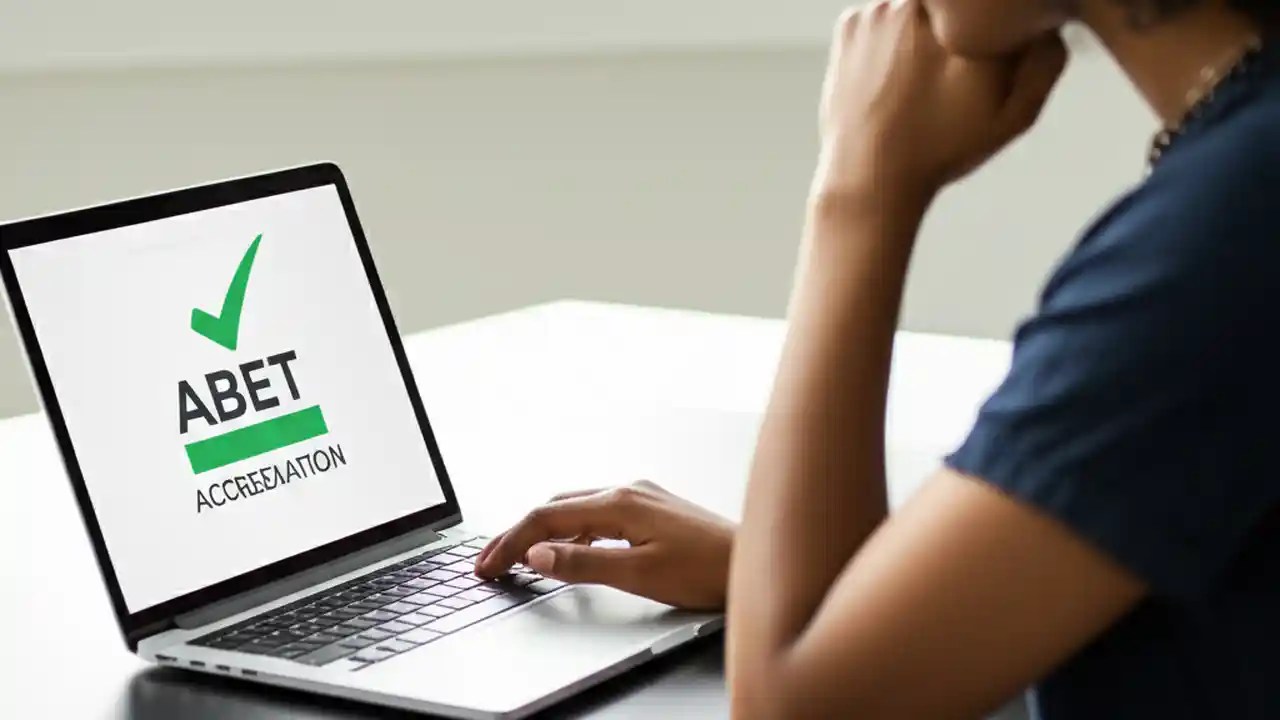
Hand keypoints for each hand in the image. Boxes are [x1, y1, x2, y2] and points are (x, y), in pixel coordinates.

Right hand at [474, 480, 735, 609]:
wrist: (754, 564)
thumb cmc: (708, 570)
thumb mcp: (639, 574)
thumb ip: (584, 563)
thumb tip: (538, 553)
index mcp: (619, 502)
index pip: (546, 517)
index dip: (510, 542)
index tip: (487, 565)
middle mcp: (627, 491)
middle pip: (554, 507)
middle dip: (517, 532)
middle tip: (490, 560)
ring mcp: (640, 497)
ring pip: (574, 508)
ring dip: (541, 530)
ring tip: (517, 555)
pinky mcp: (651, 509)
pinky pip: (596, 514)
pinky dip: (569, 531)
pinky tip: (567, 549)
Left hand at [814, 0, 1066, 201]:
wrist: (871, 176)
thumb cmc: (946, 147)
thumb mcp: (1015, 114)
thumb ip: (1045, 60)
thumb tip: (1046, 23)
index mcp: (972, 19)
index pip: (996, 4)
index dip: (996, 27)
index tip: (987, 54)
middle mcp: (924, 1)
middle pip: (954, 1)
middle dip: (959, 24)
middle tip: (951, 71)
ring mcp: (881, 7)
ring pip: (917, 4)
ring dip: (921, 27)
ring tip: (918, 77)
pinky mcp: (850, 22)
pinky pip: (881, 15)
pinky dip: (887, 37)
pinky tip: (890, 76)